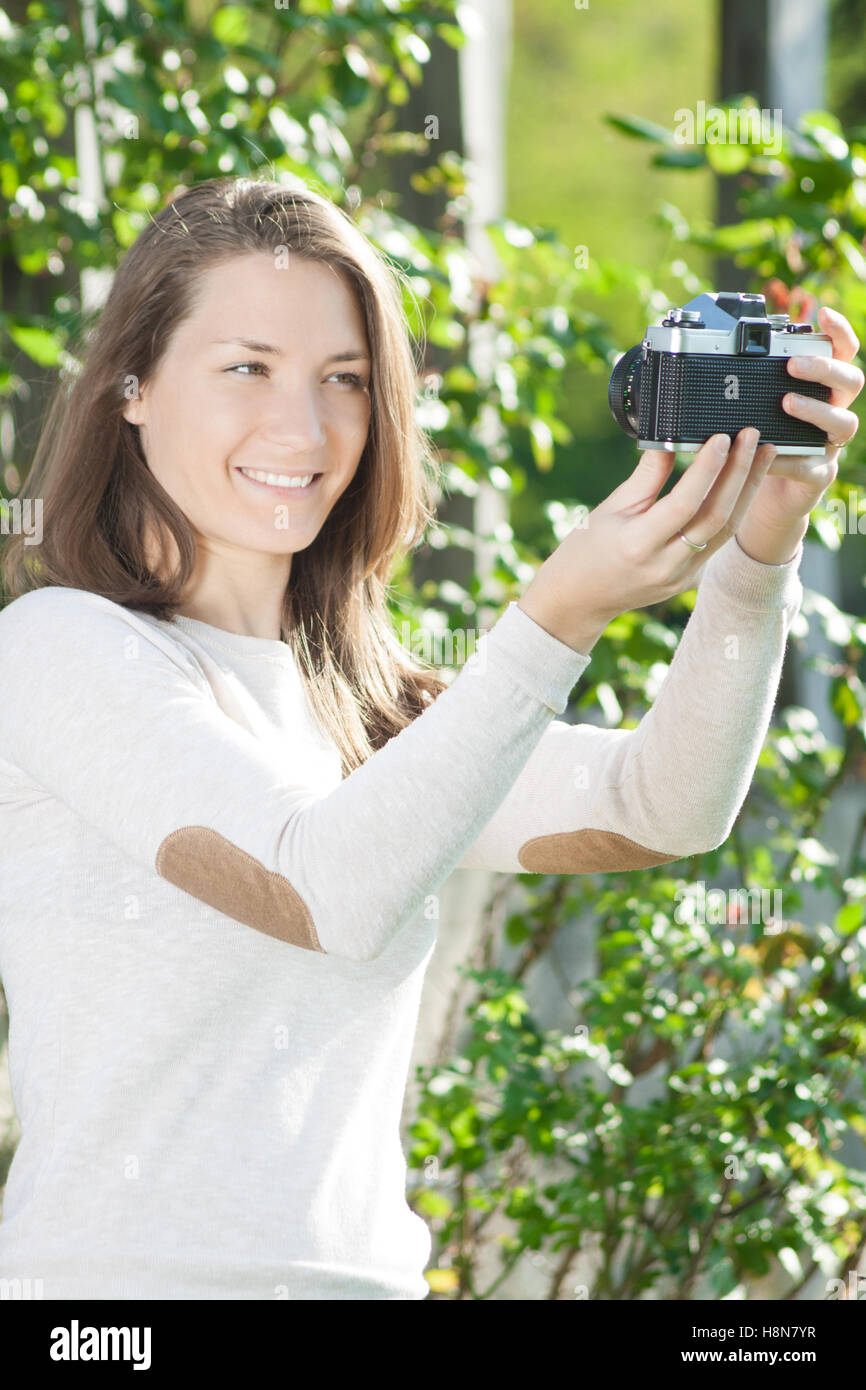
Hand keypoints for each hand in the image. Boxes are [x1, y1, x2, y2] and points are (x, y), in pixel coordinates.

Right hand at [518, 427, 775, 653]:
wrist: (578, 600)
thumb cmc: (585, 549)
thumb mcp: (610, 508)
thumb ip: (647, 476)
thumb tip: (673, 437)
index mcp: (638, 545)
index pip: (684, 503)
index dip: (707, 469)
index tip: (722, 437)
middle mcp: (665, 565)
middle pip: (716, 517)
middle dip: (740, 474)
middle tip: (754, 437)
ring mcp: (681, 576)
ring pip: (726, 530)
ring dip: (748, 490)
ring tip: (764, 454)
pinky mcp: (690, 579)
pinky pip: (719, 541)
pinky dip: (734, 508)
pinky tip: (744, 483)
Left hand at [735, 305, 862, 563]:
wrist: (760, 498)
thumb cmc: (754, 444)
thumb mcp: (747, 411)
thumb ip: (740, 390)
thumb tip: (701, 365)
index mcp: (819, 388)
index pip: (842, 352)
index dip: (839, 331)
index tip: (823, 313)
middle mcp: (832, 411)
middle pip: (851, 380)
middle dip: (824, 368)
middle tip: (793, 365)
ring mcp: (830, 445)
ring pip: (844, 422)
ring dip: (815, 410)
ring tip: (787, 403)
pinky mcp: (819, 476)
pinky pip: (815, 466)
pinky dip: (792, 459)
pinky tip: (772, 454)